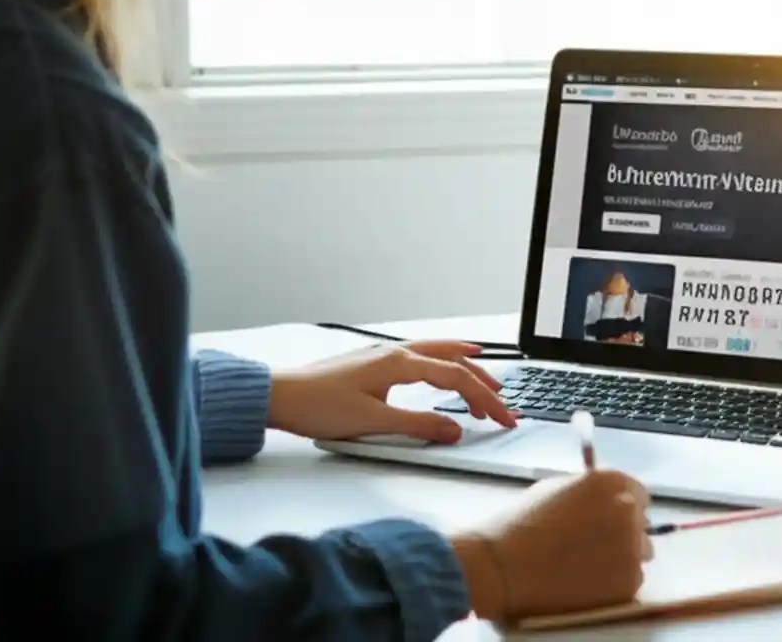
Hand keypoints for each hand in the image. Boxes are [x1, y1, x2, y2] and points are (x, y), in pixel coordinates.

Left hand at [268, 341, 517, 442]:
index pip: (456, 378)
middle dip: (482, 381)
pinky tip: (440, 369)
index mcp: (399, 363)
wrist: (278, 396)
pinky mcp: (373, 364)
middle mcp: (395, 353)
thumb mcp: (373, 422)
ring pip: (437, 354)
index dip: (485, 399)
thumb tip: (453, 430)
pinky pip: (421, 357)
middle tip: (503, 402)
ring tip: (485, 377)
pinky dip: (441, 362)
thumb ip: (417, 426)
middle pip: (453, 360)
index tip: (503, 417)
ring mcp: (384, 356)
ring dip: (464, 366)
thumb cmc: (317, 406)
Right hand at [451, 470, 653, 621]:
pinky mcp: (629, 582)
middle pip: (641, 524)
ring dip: (622, 557)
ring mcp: (632, 547)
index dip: (623, 508)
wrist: (503, 566)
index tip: (610, 520)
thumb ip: (589, 492)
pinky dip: (614, 583)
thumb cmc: (521, 523)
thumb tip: (604, 502)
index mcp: (611, 481)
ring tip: (587, 565)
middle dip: (622, 532)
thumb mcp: (556, 489)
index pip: (639, 494)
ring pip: (639, 553)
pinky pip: (631, 581)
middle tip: (594, 545)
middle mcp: (628, 510)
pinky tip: (585, 581)